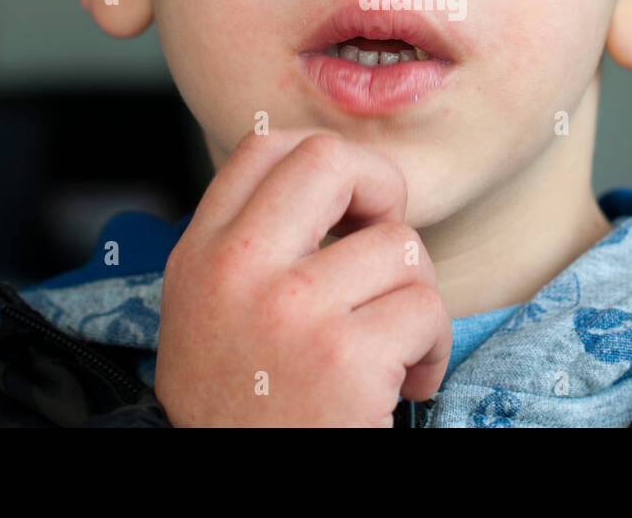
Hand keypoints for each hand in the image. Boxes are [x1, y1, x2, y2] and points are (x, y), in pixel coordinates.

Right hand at [155, 128, 451, 425]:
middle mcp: (235, 270)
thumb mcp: (214, 313)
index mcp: (200, 256)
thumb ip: (254, 247)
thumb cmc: (245, 410)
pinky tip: (402, 386)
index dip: (326, 166)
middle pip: (332, 160)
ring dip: (414, 301)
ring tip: (389, 349)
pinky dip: (431, 351)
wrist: (239, 494)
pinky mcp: (344, 355)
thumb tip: (338, 189)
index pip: (264, 147)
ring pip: (400, 246)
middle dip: (382, 192)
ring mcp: (289, 308)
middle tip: (386, 244)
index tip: (347, 210)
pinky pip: (426, 309)